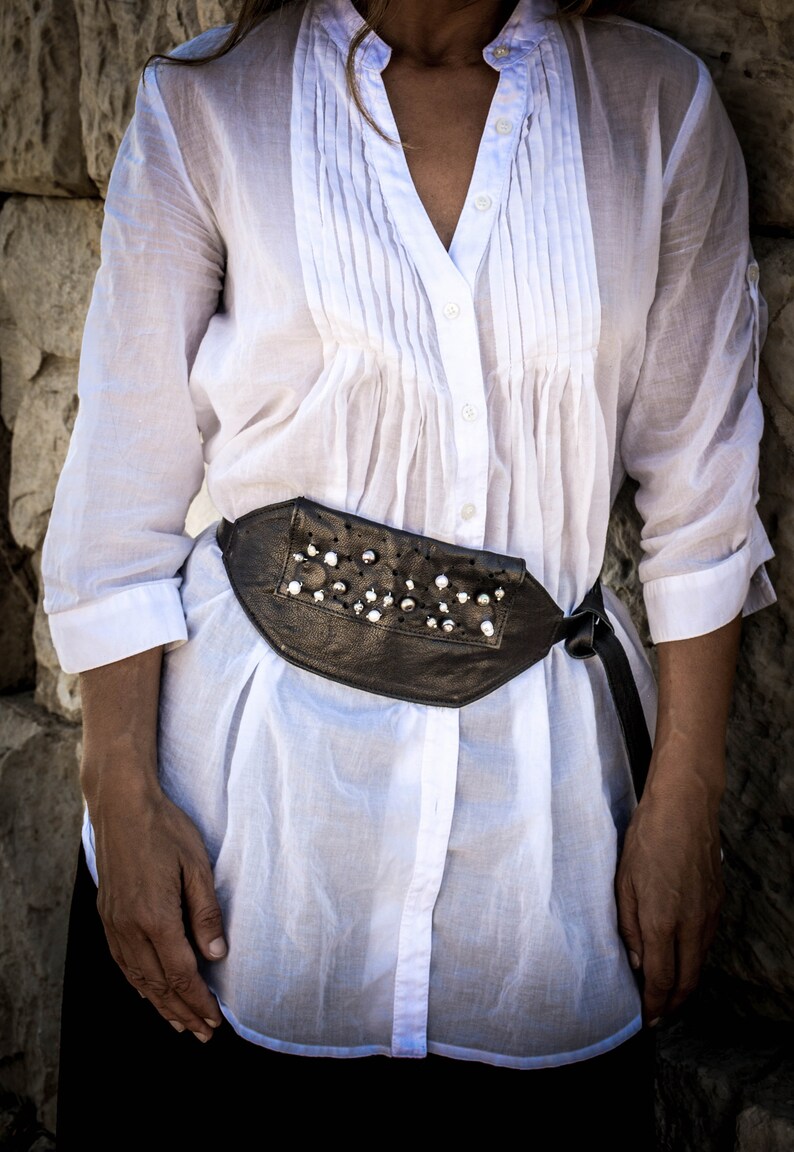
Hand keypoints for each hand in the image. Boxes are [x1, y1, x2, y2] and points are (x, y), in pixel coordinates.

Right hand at [90, 781, 227, 1041]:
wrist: (123, 807)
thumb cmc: (165, 830)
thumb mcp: (197, 866)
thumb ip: (206, 914)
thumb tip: (217, 956)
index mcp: (156, 917)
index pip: (181, 974)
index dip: (198, 1001)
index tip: (214, 1020)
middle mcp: (130, 928)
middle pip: (158, 984)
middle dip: (183, 1012)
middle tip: (202, 1034)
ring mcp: (115, 923)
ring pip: (138, 978)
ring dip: (160, 1004)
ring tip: (179, 1023)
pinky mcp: (107, 915)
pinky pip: (122, 962)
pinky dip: (138, 983)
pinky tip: (148, 991)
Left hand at [615, 765, 723, 1026]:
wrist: (685, 807)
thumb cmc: (646, 838)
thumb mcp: (623, 881)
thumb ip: (629, 925)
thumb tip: (638, 961)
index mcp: (662, 920)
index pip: (661, 980)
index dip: (654, 1005)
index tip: (646, 1019)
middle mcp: (691, 924)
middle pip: (686, 981)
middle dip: (671, 1005)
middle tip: (657, 1014)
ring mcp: (709, 914)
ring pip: (699, 964)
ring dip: (684, 983)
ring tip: (664, 991)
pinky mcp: (717, 903)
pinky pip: (706, 943)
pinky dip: (693, 960)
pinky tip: (679, 957)